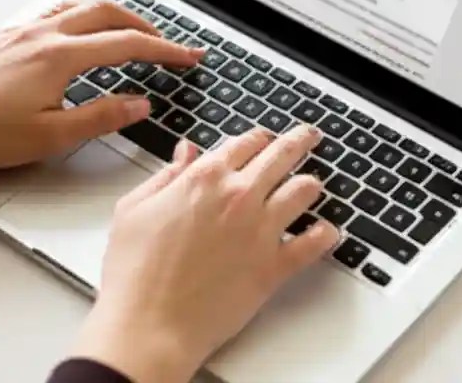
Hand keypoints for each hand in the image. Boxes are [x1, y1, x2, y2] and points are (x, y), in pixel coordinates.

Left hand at [0, 0, 203, 198]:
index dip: (165, 49)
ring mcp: (21, 31)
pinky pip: (52, 13)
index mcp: (59, 56)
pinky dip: (79, 15)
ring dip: (112, 13)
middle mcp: (42, 34)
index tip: (188, 55)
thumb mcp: (53, 136)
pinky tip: (77, 31)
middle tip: (166, 41)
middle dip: (145, 23)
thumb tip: (139, 103)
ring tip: (129, 29)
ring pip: (78, 6)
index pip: (127, 44)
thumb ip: (102, 116)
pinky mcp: (4, 36)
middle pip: (107, 12)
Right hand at [70, 126, 339, 382]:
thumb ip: (166, 176)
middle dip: (299, 141)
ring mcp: (261, 229)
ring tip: (314, 183)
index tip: (265, 138)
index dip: (258, 137)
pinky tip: (327, 230)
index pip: (244, 143)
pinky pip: (313, 243)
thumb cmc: (134, 274)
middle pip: (282, 155)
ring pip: (304, 190)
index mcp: (204, 178)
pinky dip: (325, 234)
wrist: (149, 325)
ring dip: (311, 183)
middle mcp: (238, 196)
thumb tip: (185, 153)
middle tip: (309, 137)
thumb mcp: (134, 210)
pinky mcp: (274, 266)